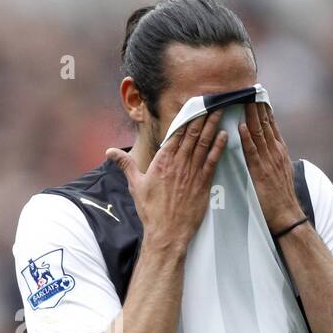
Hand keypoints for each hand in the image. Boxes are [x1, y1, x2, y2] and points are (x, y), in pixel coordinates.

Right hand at [107, 109, 227, 251]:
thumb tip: (109, 151)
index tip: (192, 103)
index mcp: (162, 161)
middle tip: (211, 100)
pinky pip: (212, 160)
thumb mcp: (135, 185)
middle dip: (202, 115)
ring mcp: (192, 173)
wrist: (166, 232)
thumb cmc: (150, 210)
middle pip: (192, 134)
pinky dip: (218, 146)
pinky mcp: (203, 183)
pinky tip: (224, 134)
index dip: (185, 116)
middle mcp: (178, 163)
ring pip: (204, 143)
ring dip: (212, 125)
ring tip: (220, 110)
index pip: (176, 133)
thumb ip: (125, 164)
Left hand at [240, 101, 305, 233]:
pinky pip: (253, 152)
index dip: (264, 108)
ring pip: (259, 133)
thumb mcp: (279, 170)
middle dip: (257, 105)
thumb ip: (272, 156)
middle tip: (250, 88)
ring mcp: (269, 161)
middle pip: (265, 124)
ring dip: (251, 115)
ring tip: (244, 99)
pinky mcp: (261, 172)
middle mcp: (275, 152)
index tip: (258, 93)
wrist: (287, 214)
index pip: (271, 124)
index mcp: (279, 150)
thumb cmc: (280, 196)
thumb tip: (267, 146)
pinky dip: (247, 138)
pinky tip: (241, 126)